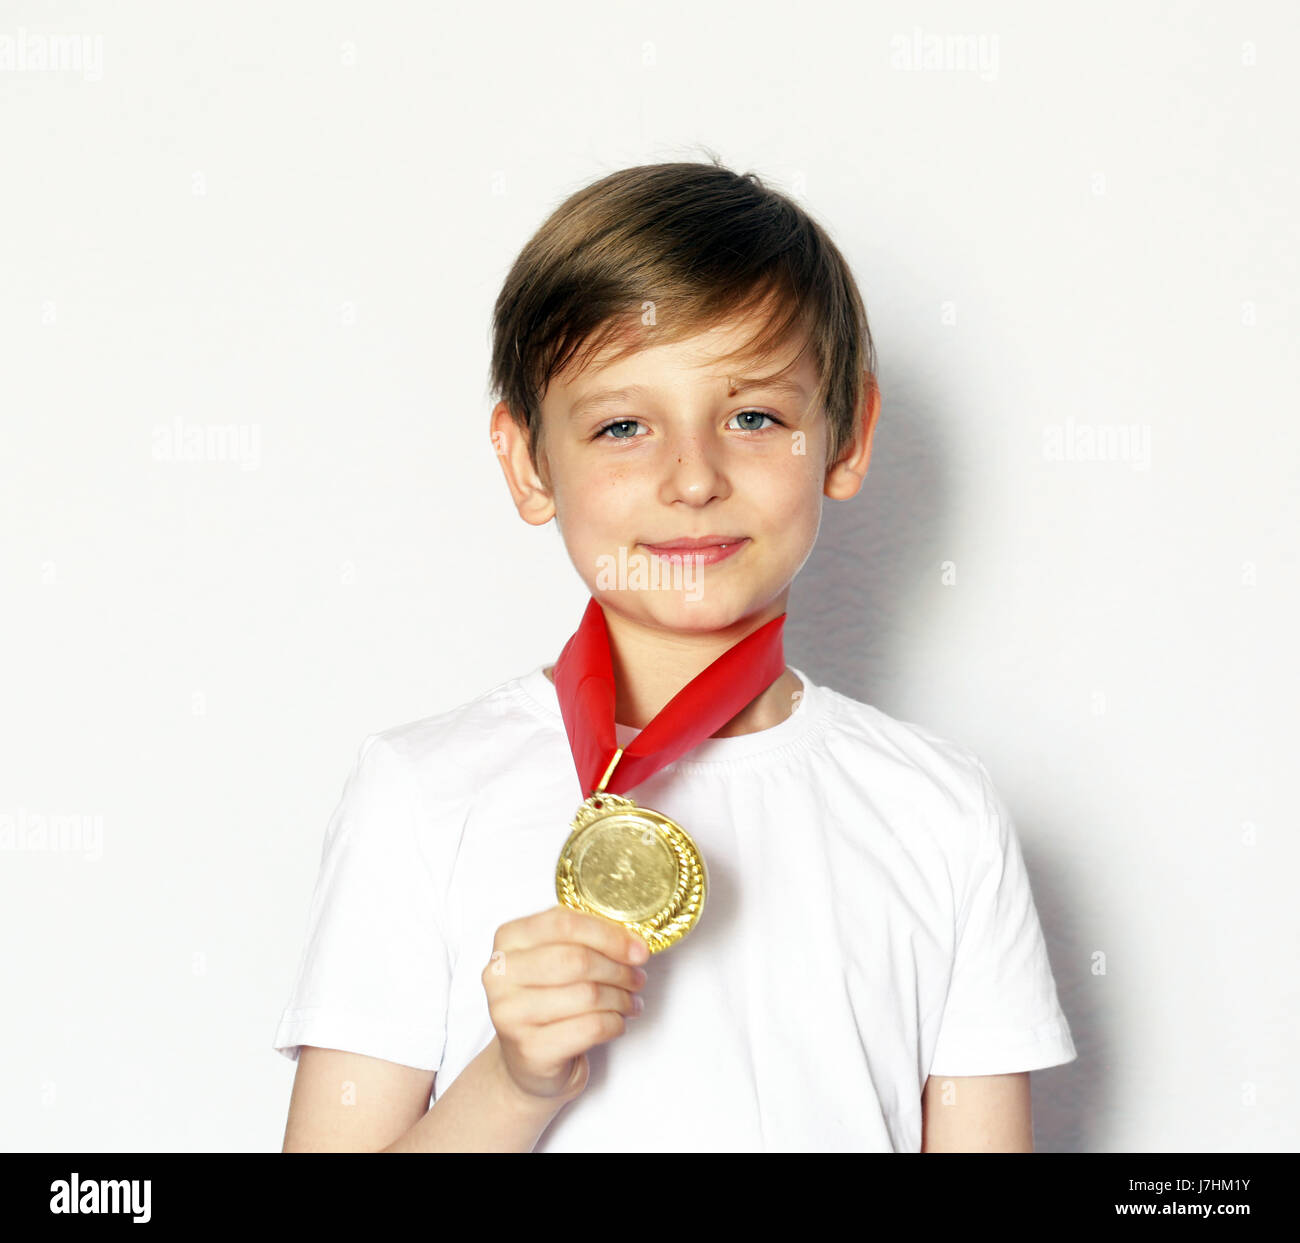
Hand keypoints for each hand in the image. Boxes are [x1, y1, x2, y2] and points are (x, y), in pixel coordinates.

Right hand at [482, 904, 649, 1103]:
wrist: (526, 1060)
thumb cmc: (547, 1001)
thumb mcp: (555, 959)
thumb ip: (584, 941)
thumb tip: (633, 943)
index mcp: (508, 939)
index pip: (563, 923)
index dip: (609, 935)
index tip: (638, 949)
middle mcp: (500, 975)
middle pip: (577, 959)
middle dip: (618, 969)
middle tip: (637, 977)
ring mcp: (509, 1013)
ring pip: (587, 994)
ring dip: (621, 998)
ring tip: (630, 1001)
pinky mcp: (529, 1049)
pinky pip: (590, 1027)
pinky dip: (614, 1023)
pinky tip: (617, 1022)